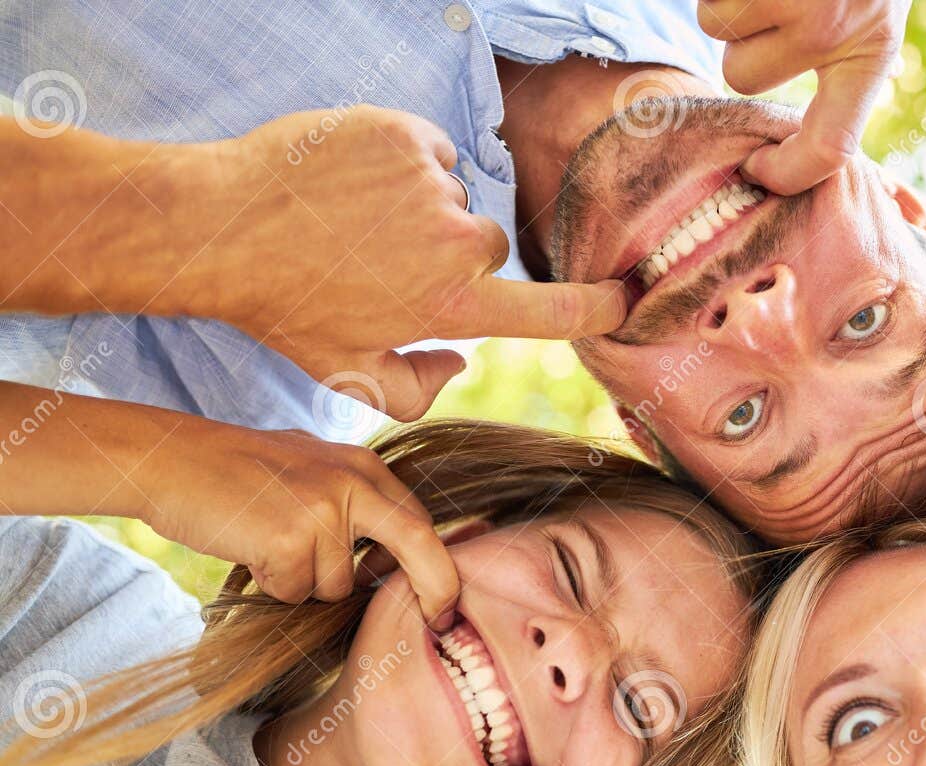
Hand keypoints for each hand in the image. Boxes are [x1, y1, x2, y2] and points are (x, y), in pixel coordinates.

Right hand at [138, 419, 457, 624]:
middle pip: (413, 544)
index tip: (447, 605)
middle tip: (438, 620)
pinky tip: (250, 550)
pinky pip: (295, 591)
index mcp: (362, 467)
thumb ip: (353, 505)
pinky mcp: (289, 538)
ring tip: (269, 545)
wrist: (168, 459)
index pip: (419, 521)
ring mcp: (322, 510)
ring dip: (304, 584)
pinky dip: (272, 585)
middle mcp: (350, 483)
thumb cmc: (236, 474)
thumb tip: (392, 559)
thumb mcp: (310, 470)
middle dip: (433, 589)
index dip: (439, 567)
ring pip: (336, 585)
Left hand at [191, 107, 626, 418]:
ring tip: (354, 221)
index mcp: (453, 307)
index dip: (599, 308)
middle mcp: (455, 245)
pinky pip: (430, 151)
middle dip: (452, 254)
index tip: (625, 297)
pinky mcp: (407, 136)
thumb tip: (461, 361)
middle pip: (488, 245)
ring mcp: (433, 186)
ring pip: (453, 197)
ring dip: (418, 207)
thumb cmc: (285, 307)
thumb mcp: (349, 377)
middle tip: (386, 259)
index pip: (555, 312)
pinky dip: (401, 163)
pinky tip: (352, 183)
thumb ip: (419, 390)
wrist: (222, 227)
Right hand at [699, 0, 908, 193]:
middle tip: (778, 0)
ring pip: (714, 26)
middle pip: (741, 76)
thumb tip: (772, 162)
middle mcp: (831, 28)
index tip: (758, 169)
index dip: (789, 173)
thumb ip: (840, 89)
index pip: (832, 146)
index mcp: (869, 53)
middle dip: (745, 40)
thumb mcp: (872, 25)